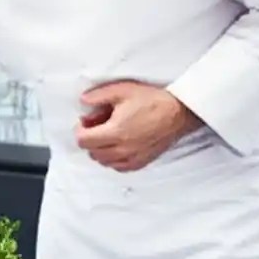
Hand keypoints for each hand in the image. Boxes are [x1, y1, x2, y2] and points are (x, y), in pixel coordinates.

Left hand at [75, 81, 201, 171]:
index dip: (80, 130)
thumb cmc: (153, 101)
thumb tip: (83, 101)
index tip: (85, 122)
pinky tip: (118, 146)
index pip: (84, 141)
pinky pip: (119, 167)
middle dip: (89, 139)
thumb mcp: (122, 90)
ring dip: (100, 150)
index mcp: (115, 132)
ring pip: (104, 162)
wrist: (178, 112)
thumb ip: (98, 96)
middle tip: (96, 125)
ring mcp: (132, 158)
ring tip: (108, 134)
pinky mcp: (141, 162)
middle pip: (92, 152)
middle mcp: (122, 149)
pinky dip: (113, 159)